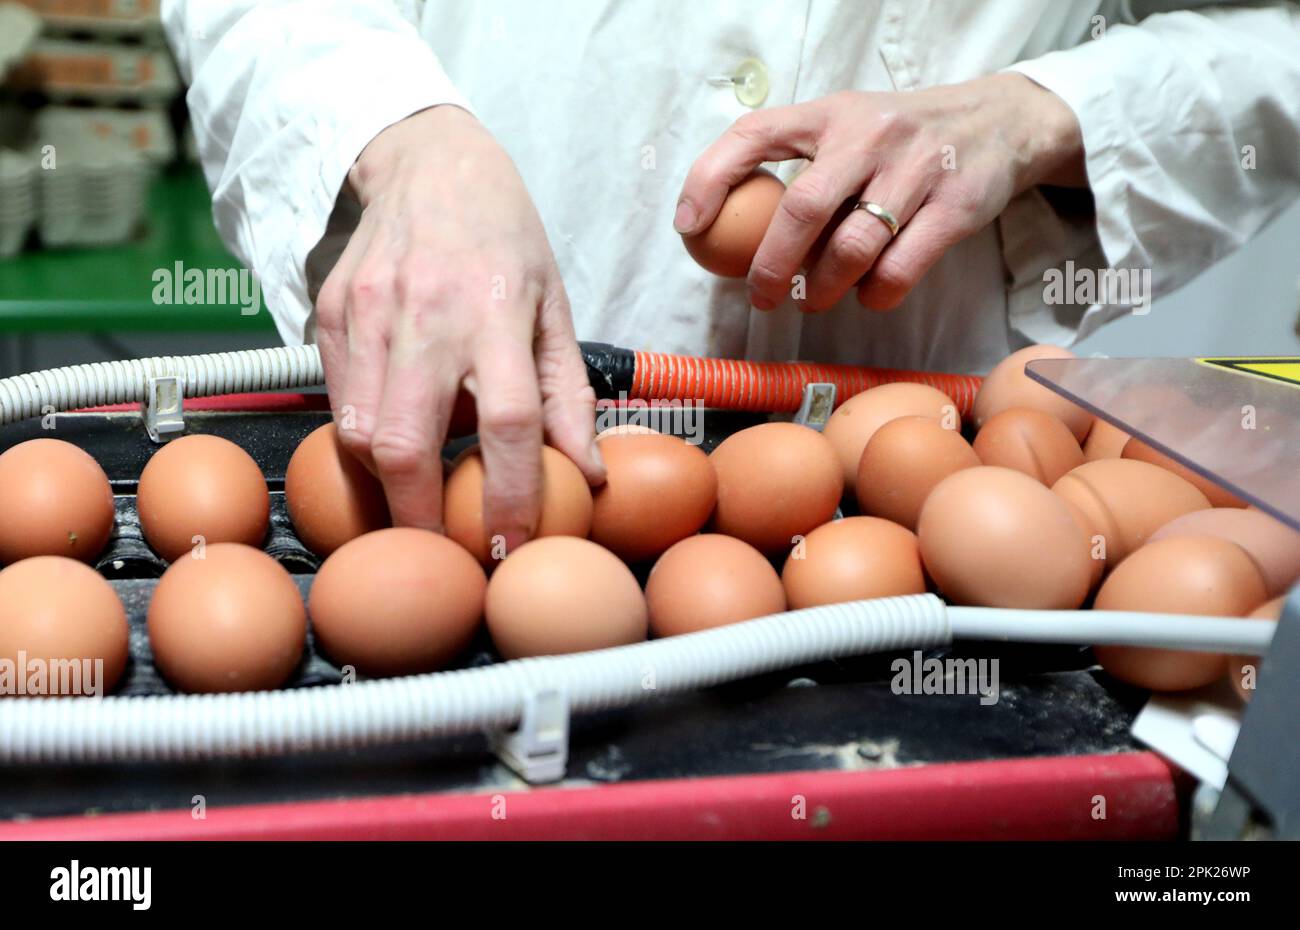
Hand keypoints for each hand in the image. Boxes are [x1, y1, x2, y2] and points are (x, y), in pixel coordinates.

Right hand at [316, 105, 603, 550]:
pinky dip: (362, 437)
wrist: (427, 163)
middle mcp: (427, 315)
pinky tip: (390, 442)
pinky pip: (338, 402)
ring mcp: (368, 314)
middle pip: (407, 442)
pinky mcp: (328, 314)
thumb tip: (585, 475)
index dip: (512, 493)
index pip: (508, 421)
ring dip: (385, 483)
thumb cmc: (504, 238)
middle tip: (440, 550)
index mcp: (498, 311)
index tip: (511, 542)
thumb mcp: (555, 305)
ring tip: (414, 500)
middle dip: (418, 514)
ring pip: (359, 432)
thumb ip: (568, 394)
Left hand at [676, 73, 1084, 311]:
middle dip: (771, 265)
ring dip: (823, 289)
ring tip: (813, 299)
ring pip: (852, 249)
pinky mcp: (955, 206)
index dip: (710, 178)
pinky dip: (875, 295)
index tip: (687, 226)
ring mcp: (916, 169)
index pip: (755, 134)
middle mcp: (871, 134)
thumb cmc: (901, 140)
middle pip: (803, 208)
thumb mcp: (847, 127)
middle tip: (761, 296)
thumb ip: (798, 164)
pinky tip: (868, 296)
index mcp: (830, 113)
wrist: (999, 121)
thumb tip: (727, 230)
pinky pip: (901, 269)